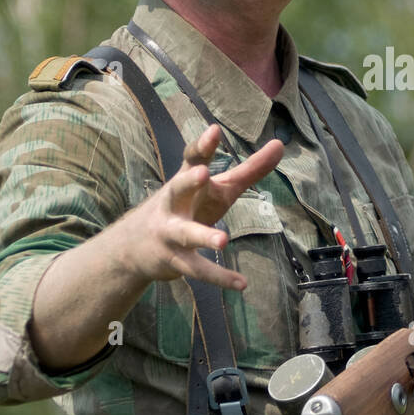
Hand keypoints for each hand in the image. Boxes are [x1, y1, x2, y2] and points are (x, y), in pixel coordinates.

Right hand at [116, 124, 282, 289]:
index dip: (202, 146)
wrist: (133, 246)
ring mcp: (171, 232)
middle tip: (202, 172)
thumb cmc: (187, 206)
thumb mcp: (218, 187)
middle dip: (188, 181)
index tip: (214, 131)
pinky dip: (219, 277)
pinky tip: (242, 283)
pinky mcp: (175, 260)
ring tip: (223, 240)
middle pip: (178, 189)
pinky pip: (198, 270)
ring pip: (185, 233)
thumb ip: (249, 168)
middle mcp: (173, 203)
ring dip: (202, 236)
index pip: (191, 158)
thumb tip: (281, 144)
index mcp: (185, 181)